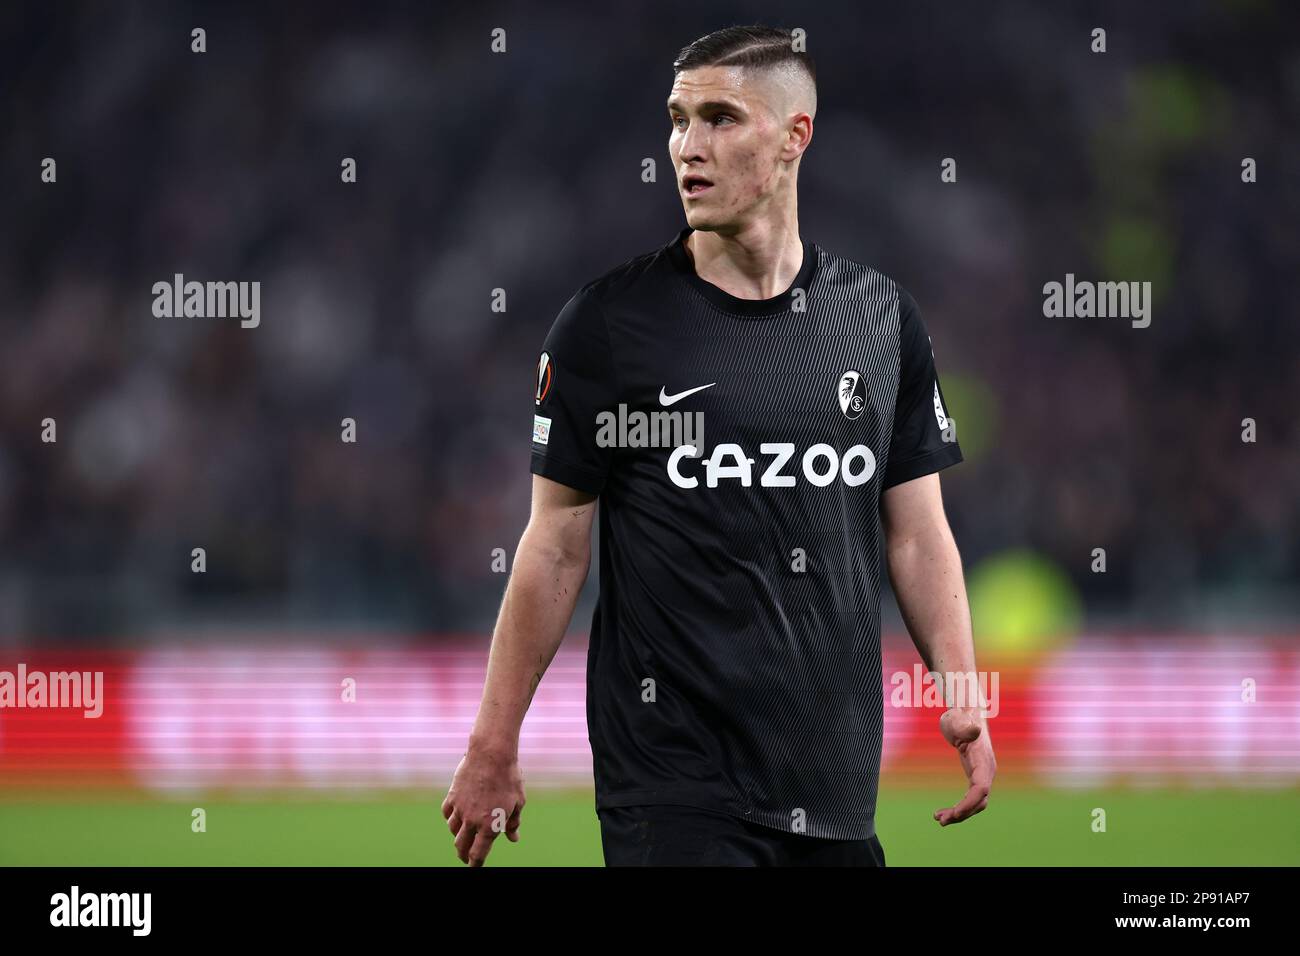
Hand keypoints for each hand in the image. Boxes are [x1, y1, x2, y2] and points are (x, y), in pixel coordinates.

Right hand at [441, 745, 525, 865]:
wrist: (491, 754)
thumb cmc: (509, 778)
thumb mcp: (518, 802)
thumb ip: (513, 823)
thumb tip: (513, 838)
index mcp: (490, 826)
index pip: (478, 854)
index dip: (475, 864)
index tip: (475, 867)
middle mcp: (472, 821)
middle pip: (461, 847)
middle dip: (464, 855)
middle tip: (466, 857)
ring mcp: (460, 809)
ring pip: (453, 831)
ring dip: (458, 836)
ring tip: (464, 836)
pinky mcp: (452, 796)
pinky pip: (447, 815)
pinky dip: (450, 819)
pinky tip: (455, 818)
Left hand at [934, 706, 995, 825]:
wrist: (965, 713)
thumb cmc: (960, 715)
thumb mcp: (959, 719)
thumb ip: (965, 725)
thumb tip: (973, 729)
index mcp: (983, 760)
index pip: (982, 788)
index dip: (970, 802)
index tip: (955, 813)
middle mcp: (986, 771)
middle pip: (979, 800)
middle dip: (962, 813)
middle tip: (940, 821)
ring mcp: (982, 775)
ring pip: (975, 803)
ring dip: (958, 814)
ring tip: (938, 819)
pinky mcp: (974, 776)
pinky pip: (969, 798)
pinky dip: (958, 807)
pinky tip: (942, 812)